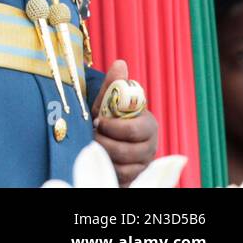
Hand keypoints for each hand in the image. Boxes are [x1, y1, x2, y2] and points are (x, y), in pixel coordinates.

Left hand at [91, 59, 158, 185]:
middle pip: (130, 151)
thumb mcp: (106, 102)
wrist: (103, 138)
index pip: (136, 130)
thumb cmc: (107, 118)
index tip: (97, 122)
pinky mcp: (136, 177)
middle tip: (92, 136)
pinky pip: (123, 178)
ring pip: (126, 167)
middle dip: (106, 143)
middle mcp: (150, 145)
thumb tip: (120, 63)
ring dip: (105, 156)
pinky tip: (100, 159)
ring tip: (93, 146)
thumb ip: (113, 85)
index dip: (114, 128)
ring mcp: (144, 163)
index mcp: (147, 124)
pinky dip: (109, 169)